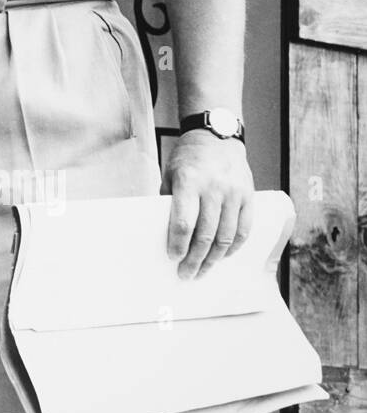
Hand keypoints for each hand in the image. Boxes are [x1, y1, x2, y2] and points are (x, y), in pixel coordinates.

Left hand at [161, 130, 254, 278]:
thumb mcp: (170, 174)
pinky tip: (223, 256)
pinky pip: (244, 229)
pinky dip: (234, 246)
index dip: (178, 245)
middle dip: (195, 259)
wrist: (216, 137)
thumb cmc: (187, 157)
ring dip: (214, 258)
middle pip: (206, 234)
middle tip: (186, 274)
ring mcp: (234, 193)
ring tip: (203, 270)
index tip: (172, 258)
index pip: (184, 222)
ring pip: (226, 236)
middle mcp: (214, 188)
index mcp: (189, 182)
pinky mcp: (249, 196)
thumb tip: (164, 233)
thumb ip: (169, 201)